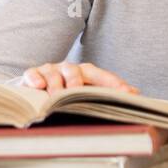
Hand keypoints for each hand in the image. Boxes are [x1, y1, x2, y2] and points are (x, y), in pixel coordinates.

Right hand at [21, 62, 138, 94]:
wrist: (37, 89)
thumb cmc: (68, 93)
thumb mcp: (88, 93)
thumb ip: (109, 93)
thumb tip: (135, 95)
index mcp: (87, 73)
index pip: (103, 76)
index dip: (114, 84)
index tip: (127, 93)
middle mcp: (69, 69)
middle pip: (76, 71)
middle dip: (78, 83)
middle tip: (78, 95)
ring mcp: (51, 70)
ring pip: (54, 74)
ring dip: (56, 85)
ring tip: (56, 98)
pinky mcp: (33, 75)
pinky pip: (33, 74)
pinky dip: (35, 78)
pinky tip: (39, 86)